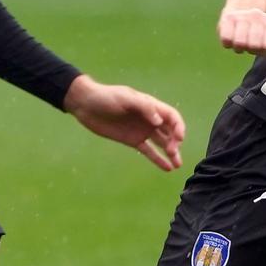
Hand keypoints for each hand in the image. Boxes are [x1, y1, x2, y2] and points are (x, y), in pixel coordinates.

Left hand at [64, 75, 184, 170]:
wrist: (86, 105)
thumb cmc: (106, 97)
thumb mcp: (125, 98)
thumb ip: (143, 107)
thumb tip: (159, 121)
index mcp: (151, 106)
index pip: (172, 117)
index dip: (179, 127)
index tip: (179, 138)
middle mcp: (150, 119)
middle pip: (169, 131)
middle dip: (175, 142)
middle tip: (173, 152)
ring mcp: (142, 131)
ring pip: (162, 143)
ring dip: (171, 153)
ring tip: (177, 164)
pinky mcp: (133, 141)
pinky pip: (149, 151)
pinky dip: (158, 159)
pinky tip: (167, 168)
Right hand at [218, 7, 265, 56]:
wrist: (240, 11)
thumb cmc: (257, 32)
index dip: (264, 51)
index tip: (262, 46)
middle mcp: (257, 16)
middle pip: (254, 45)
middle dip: (251, 49)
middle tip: (250, 44)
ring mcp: (242, 16)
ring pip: (240, 43)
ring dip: (239, 48)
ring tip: (241, 43)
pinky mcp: (227, 18)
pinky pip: (227, 39)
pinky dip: (228, 44)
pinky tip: (231, 39)